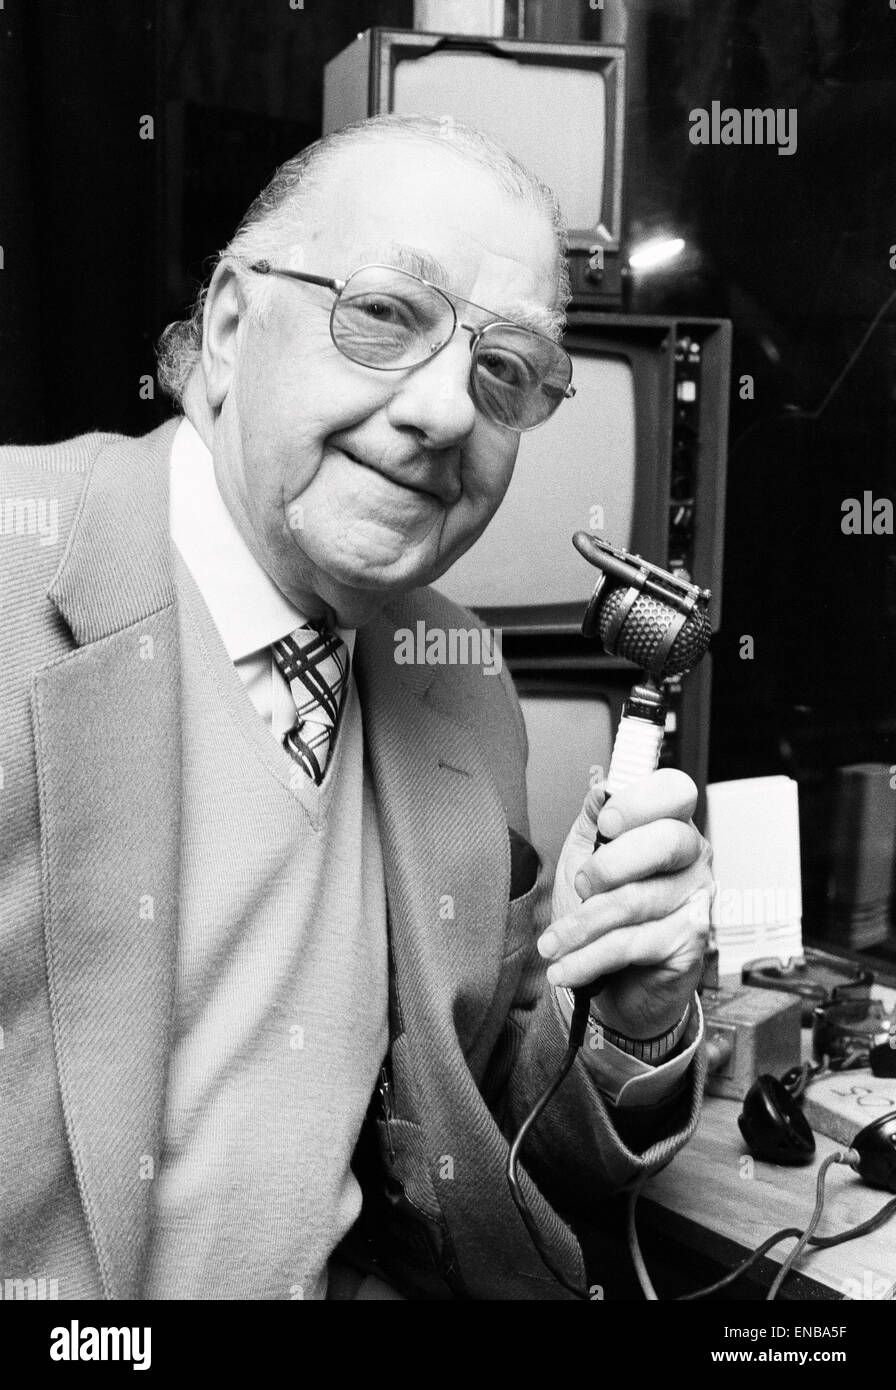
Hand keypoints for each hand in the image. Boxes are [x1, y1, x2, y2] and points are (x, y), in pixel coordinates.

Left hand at [537, 769, 712, 1039]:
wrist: (616, 986)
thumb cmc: (602, 914)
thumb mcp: (585, 860)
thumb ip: (592, 823)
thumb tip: (599, 787)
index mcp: (670, 825)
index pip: (675, 792)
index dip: (640, 802)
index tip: (606, 823)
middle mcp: (693, 858)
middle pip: (666, 841)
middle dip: (609, 864)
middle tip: (581, 884)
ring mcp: (697, 900)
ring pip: (635, 900)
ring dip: (581, 925)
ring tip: (552, 943)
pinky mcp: (690, 944)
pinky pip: (631, 944)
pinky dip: (589, 958)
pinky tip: (565, 969)